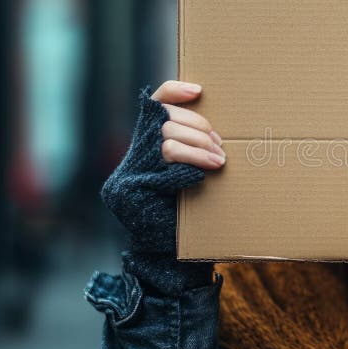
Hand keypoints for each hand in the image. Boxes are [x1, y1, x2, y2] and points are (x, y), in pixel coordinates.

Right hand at [101, 81, 218, 294]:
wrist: (172, 258)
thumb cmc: (191, 213)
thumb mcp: (194, 172)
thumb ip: (195, 147)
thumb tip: (219, 125)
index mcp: (147, 146)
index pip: (154, 105)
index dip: (175, 92)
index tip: (199, 90)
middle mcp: (131, 157)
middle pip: (165, 122)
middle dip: (199, 130)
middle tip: (221, 146)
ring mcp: (126, 175)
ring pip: (166, 143)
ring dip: (199, 149)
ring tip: (219, 161)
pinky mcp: (128, 192)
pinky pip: (164, 170)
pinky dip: (188, 170)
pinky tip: (201, 177)